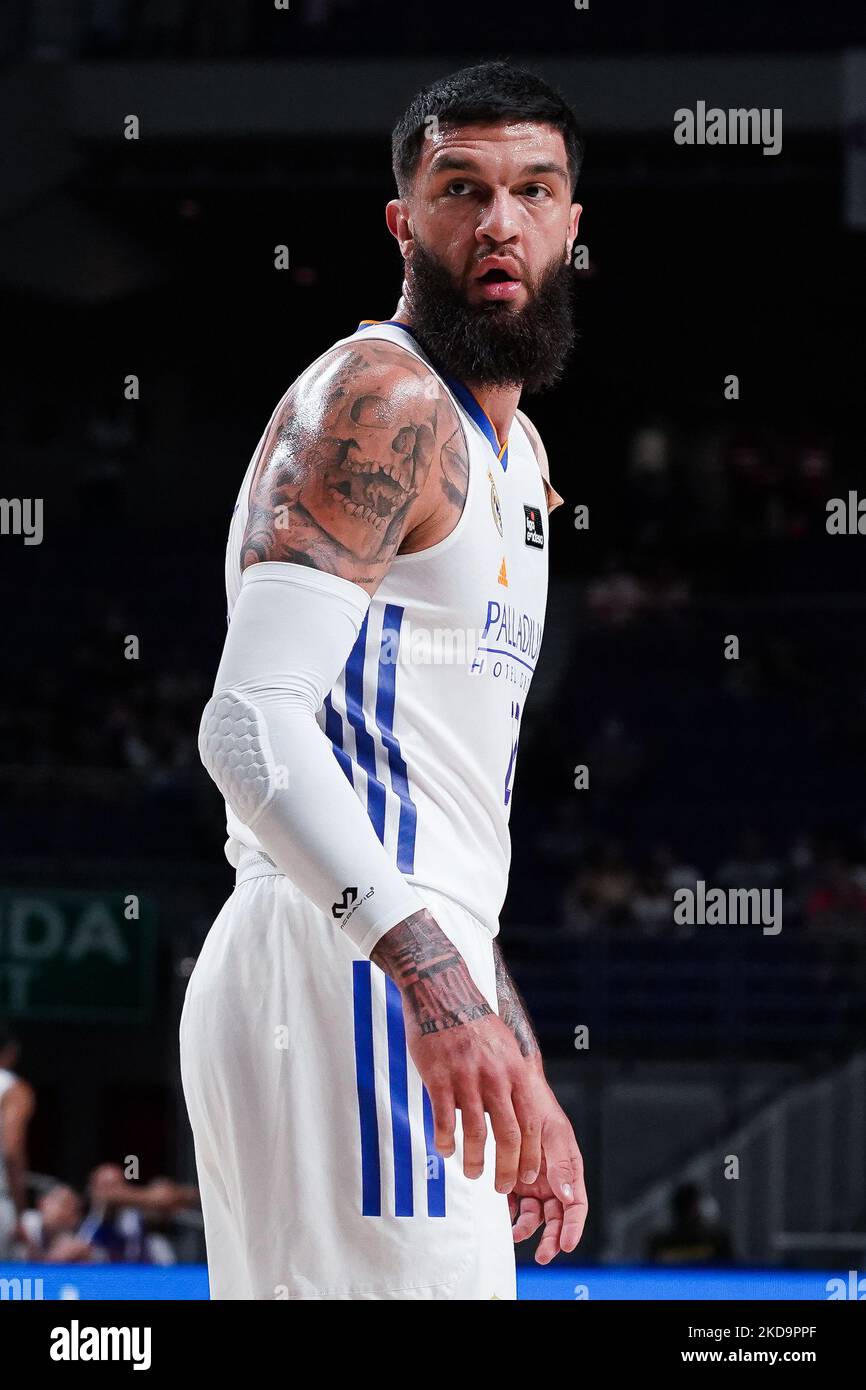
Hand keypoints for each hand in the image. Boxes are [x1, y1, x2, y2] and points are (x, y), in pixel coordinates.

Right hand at [373, 908, 544, 1193]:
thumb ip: (513, 1079)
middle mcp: (495, 1076)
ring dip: (475, 1160)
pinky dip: (446, 1140)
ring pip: (476, 1132)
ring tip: (473, 1174)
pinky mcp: (438, 1076)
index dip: (531, 1154)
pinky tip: (445, 1150)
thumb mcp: (506, 1047)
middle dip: (508, 1167)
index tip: (528, 1175)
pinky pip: (444, 1118)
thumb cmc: (474, 1022)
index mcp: (515, 1070)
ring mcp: (466, 1077)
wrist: (442, 992)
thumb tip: (522, 1112)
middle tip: (502, 1187)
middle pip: (508, 1134)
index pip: (530, 1122)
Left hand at [508, 1081, 587, 1262]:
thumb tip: (567, 1195)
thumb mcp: (553, 1131)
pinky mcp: (513, 1178)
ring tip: (516, 1233)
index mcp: (569, 1169)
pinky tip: (506, 1219)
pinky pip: (514, 1203)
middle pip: (557, 1217)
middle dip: (552, 1238)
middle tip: (544, 1255)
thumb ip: (560, 1163)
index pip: (577, 1205)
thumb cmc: (539, 1105)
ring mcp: (533, 1180)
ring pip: (535, 1214)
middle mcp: (553, 1179)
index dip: (573, 1227)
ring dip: (528, 1228)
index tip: (566, 1244)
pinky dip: (511, 1215)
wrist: (513, 1087)